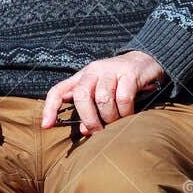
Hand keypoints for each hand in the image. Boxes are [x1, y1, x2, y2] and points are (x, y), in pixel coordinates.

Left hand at [41, 51, 166, 134]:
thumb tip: (84, 130)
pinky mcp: (129, 73)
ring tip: (116, 122)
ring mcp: (111, 70)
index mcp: (82, 77)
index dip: (49, 108)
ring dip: (110, 117)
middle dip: (88, 118)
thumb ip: (90, 110)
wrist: (146, 60)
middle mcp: (93, 71)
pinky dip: (126, 112)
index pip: (58, 90)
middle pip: (81, 96)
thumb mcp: (101, 93)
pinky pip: (123, 98)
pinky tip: (129, 115)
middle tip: (97, 131)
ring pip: (103, 99)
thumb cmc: (119, 82)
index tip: (47, 126)